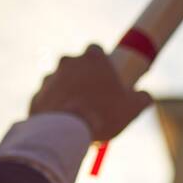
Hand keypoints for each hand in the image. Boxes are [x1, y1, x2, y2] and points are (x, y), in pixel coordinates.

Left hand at [29, 44, 152, 141]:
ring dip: (68, 94)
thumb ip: (143, 98)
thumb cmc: (102, 115)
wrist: (65, 132)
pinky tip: (64, 124)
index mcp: (92, 58)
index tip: (107, 77)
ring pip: (60, 83)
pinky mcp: (37, 96)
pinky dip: (54, 109)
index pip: (96, 50)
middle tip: (93, 98)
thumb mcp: (133, 108)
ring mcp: (49, 78)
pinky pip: (48, 100)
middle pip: (76, 66)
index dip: (102, 63)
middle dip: (83, 78)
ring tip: (78, 116)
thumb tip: (146, 98)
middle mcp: (68, 62)